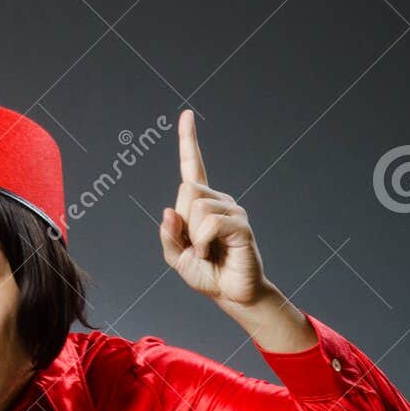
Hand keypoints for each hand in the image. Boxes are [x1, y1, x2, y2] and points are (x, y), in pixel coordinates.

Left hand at [160, 109, 267, 309]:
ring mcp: (232, 210)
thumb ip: (168, 235)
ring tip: (206, 252)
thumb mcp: (176, 257)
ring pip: (196, 207)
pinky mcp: (241, 225)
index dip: (188, 140)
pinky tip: (211, 253)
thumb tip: (168, 211)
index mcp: (201, 202)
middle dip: (182, 222)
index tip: (186, 115)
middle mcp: (219, 199)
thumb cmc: (206, 273)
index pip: (192, 166)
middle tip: (196, 246)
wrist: (232, 296)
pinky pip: (209, 223)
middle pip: (186, 189)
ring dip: (193, 237)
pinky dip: (202, 242)